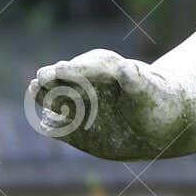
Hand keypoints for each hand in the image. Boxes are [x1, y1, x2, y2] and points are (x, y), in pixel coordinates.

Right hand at [28, 49, 191, 159]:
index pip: (87, 66)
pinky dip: (54, 126)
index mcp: (106, 68)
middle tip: (42, 77)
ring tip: (35, 90)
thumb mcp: (150, 91)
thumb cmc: (158, 101)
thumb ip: (135, 82)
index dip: (75, 68)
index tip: (62, 68)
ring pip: (57, 98)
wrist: (160, 125)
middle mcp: (88, 84)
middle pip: (64, 78)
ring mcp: (81, 106)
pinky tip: (47, 125)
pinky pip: (62, 127)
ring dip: (45, 94)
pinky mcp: (78, 128)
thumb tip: (126, 68)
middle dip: (52, 77)